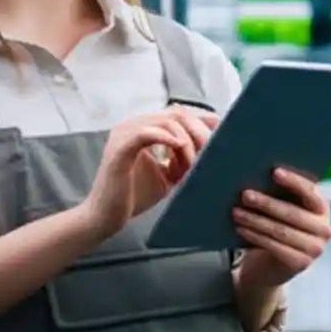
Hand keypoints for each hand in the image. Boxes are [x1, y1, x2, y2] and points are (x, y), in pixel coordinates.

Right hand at [80, 106, 218, 239]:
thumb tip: (211, 152)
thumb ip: (183, 159)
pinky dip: (166, 138)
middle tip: (214, 147)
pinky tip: (180, 148)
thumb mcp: (167, 174)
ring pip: (165, 122)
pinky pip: (146, 134)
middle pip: (175, 113)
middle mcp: (131, 125)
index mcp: (142, 128)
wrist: (106, 218)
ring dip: (187, 140)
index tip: (223, 130)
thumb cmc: (135, 195)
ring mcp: (123, 135)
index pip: (177, 113)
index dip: (202, 118)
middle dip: (199, 129)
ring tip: (196, 160)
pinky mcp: (119, 150)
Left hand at [233, 167, 330, 288]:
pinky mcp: (301, 263)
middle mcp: (324, 229)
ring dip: (256, 220)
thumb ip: (280, 195)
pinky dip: (255, 236)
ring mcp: (315, 249)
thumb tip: (258, 177)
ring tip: (236, 212)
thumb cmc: (278, 227)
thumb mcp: (284, 209)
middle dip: (266, 203)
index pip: (311, 191)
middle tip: (245, 195)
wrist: (274, 265)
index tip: (274, 172)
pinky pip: (275, 246)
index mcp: (322, 208)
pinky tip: (241, 228)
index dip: (294, 181)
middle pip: (292, 213)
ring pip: (281, 231)